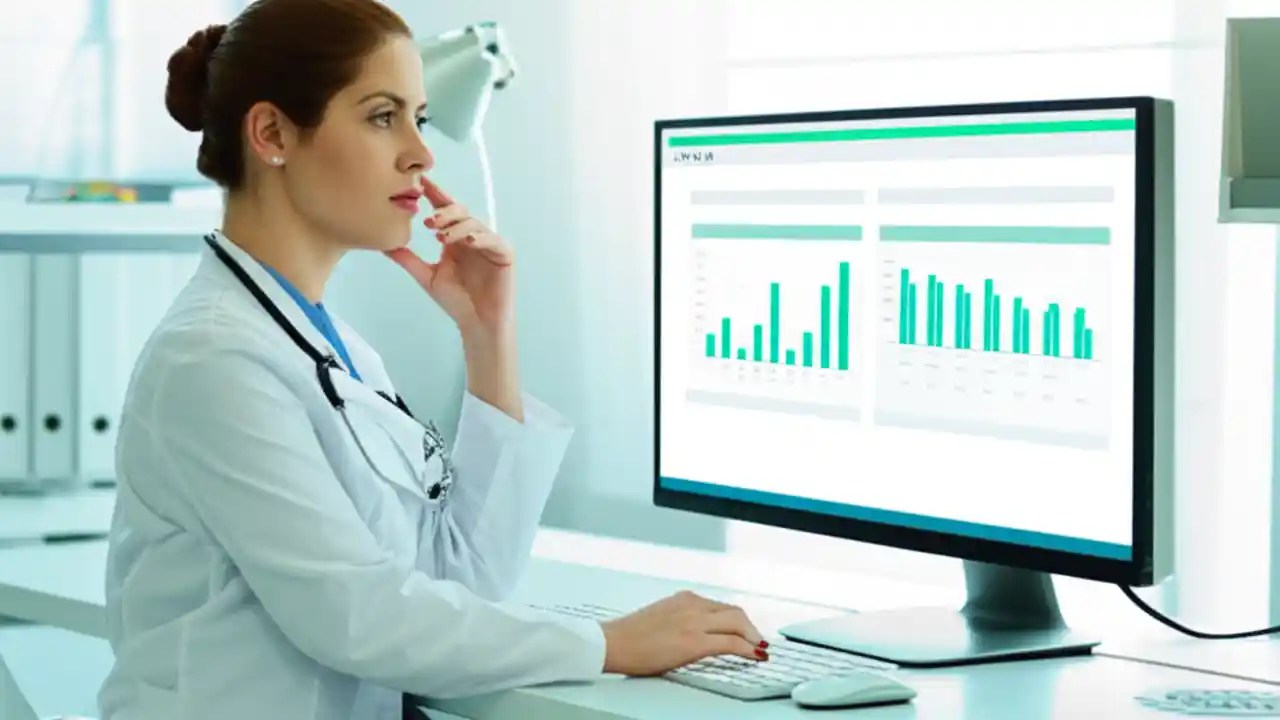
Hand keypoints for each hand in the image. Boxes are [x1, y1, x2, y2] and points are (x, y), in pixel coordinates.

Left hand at [384, 175, 514, 337]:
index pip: (444, 210)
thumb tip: (383, 245)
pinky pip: (494, 240)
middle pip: (460, 211)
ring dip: (458, 227)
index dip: (434, 194)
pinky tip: (467, 241)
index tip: (419, 181)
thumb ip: (408, 259)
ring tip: (441, 237)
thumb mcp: (426, 276)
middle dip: (444, 212)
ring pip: (474, 224)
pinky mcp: (504, 254)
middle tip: (428, 222)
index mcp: (454, 238)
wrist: (477, 323)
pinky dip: (481, 238)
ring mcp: (489, 244)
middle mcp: (472, 236)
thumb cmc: (456, 301)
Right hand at [599, 590, 768, 675]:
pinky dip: (749, 649)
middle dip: (751, 627)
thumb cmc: (630, 636)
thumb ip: (681, 619)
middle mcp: (692, 605)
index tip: (745, 629)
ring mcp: (694, 622)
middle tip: (757, 640)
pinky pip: (731, 643)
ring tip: (759, 648)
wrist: (613, 643)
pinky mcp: (694, 642)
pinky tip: (755, 655)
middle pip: (735, 612)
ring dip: (753, 637)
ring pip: (738, 623)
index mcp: (684, 598)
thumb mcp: (661, 617)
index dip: (739, 620)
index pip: (721, 606)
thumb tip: (697, 634)